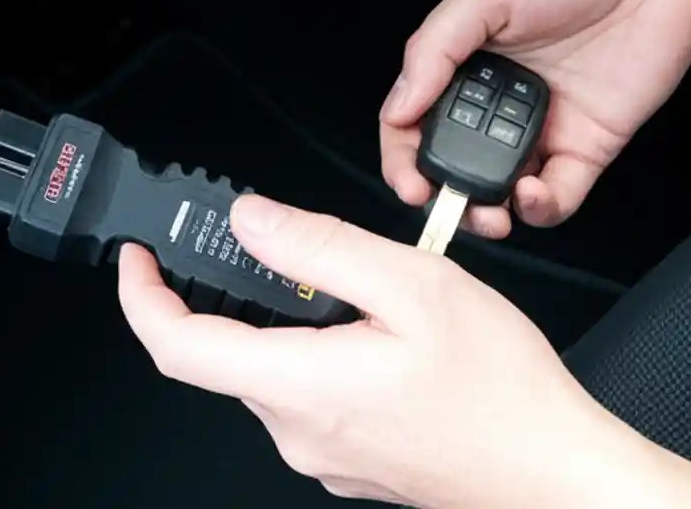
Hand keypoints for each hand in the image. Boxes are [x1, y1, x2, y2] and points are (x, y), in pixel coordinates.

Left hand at [117, 194, 628, 507]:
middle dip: (237, 293)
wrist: (552, 470)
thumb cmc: (502, 393)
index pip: (178, 345)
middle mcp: (299, 430)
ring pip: (274, 370)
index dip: (142, 296)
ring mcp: (323, 452)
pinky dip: (318, 353)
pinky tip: (381, 338)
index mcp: (302, 385)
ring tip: (363, 294)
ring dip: (292, 322)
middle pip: (228, 353)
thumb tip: (253, 221)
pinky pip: (309, 395)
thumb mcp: (415, 286)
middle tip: (274, 247)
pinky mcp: (348, 459)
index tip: (138, 258)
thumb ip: (322, 247)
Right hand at [379, 0, 690, 233]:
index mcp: (467, 61)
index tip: (407, 181)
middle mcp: (500, 99)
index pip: (416, 121)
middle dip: (441, 194)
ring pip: (502, 191)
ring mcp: (544, 127)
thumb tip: (398, 107)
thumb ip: (434, 49)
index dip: (403, 156)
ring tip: (487, 210)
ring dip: (486, 210)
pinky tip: (531, 194)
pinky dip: (540, 208)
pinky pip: (559, 196)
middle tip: (439, 202)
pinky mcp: (589, 146)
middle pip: (454, 164)